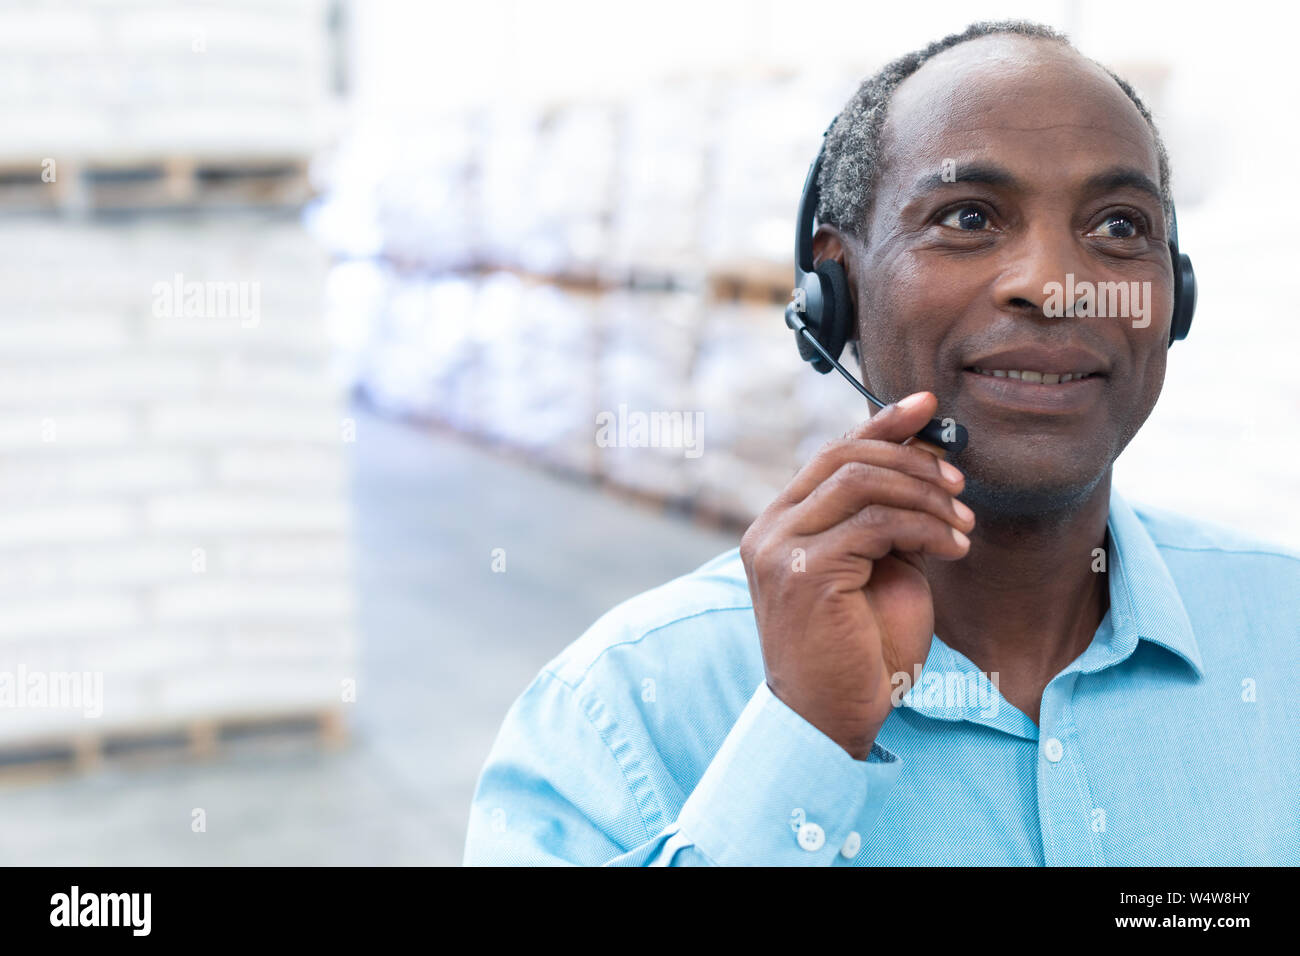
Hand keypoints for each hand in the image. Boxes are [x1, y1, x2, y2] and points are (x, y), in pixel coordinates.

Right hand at [739, 392, 973, 758]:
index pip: (832, 454)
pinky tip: (953, 547)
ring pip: (860, 480)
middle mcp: (770, 528)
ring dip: (924, 495)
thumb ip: (885, 520)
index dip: (881, 424)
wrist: (833, 719)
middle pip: (844, 456)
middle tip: (961, 486)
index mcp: (782, 524)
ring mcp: (779, 547)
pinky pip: (875, 522)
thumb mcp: (880, 569)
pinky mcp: (802, 569)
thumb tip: (923, 468)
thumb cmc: (860, 652)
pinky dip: (925, 526)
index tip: (928, 405)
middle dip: (913, 461)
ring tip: (963, 525)